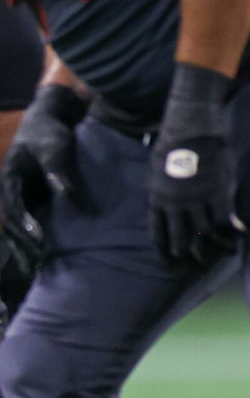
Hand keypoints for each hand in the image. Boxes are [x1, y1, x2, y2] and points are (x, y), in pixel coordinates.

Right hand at [0, 83, 84, 272]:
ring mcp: (14, 197)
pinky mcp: (25, 199)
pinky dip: (28, 240)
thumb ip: (57, 168)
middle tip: (36, 263)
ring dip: (21, 247)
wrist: (46, 121)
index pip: (13, 205)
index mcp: (7, 177)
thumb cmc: (49, 132)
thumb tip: (65, 192)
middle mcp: (6, 191)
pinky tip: (38, 256)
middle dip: (21, 243)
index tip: (38, 238)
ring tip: (34, 268)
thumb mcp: (54, 146)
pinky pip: (23, 224)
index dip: (24, 223)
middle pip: (9, 223)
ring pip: (12, 227)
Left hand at [149, 62, 243, 269]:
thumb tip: (169, 205)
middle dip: (189, 258)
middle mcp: (174, 205)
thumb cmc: (174, 146)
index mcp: (157, 200)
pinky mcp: (216, 193)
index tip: (171, 264)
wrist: (190, 129)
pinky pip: (225, 220)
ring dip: (215, 248)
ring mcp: (195, 200)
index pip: (158, 234)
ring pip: (205, 234)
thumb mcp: (159, 173)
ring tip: (223, 255)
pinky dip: (232, 231)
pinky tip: (240, 235)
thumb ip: (165, 192)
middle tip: (197, 268)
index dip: (164, 252)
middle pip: (180, 240)